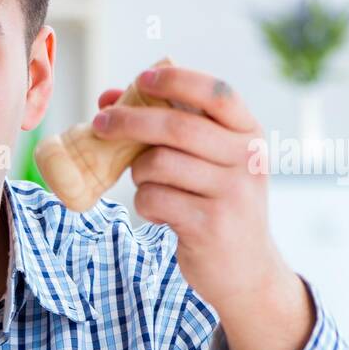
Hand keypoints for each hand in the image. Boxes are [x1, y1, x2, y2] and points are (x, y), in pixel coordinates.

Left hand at [93, 67, 313, 349]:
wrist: (247, 270)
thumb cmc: (218, 204)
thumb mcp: (210, 162)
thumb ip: (168, 127)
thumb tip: (108, 98)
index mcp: (248, 133)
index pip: (216, 93)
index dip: (177, 81)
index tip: (142, 79)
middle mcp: (246, 159)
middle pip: (176, 127)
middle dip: (130, 121)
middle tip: (99, 124)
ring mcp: (230, 193)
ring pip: (158, 164)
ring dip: (138, 172)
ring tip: (148, 182)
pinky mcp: (208, 225)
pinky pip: (153, 199)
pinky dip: (144, 203)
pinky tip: (159, 211)